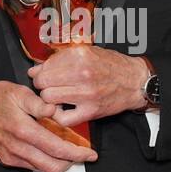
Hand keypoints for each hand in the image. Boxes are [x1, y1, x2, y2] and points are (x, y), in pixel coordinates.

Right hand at [0, 81, 97, 171]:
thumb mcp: (18, 92)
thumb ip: (38, 103)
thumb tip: (54, 110)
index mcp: (23, 129)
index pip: (56, 148)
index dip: (76, 153)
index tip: (90, 153)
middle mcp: (18, 147)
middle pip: (53, 165)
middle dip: (72, 162)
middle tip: (83, 154)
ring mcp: (12, 156)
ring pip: (43, 169)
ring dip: (60, 163)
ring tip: (70, 152)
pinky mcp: (8, 160)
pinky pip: (32, 166)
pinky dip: (46, 161)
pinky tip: (51, 151)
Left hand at [28, 47, 148, 126]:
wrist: (135, 81)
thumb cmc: (112, 66)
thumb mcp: (87, 53)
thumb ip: (60, 60)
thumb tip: (35, 70)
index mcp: (80, 55)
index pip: (45, 66)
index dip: (41, 72)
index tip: (45, 75)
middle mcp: (82, 73)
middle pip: (43, 83)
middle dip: (43, 85)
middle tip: (51, 86)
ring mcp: (86, 93)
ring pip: (49, 99)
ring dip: (50, 99)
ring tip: (59, 96)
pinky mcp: (91, 111)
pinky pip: (63, 118)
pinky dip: (59, 116)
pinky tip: (64, 109)